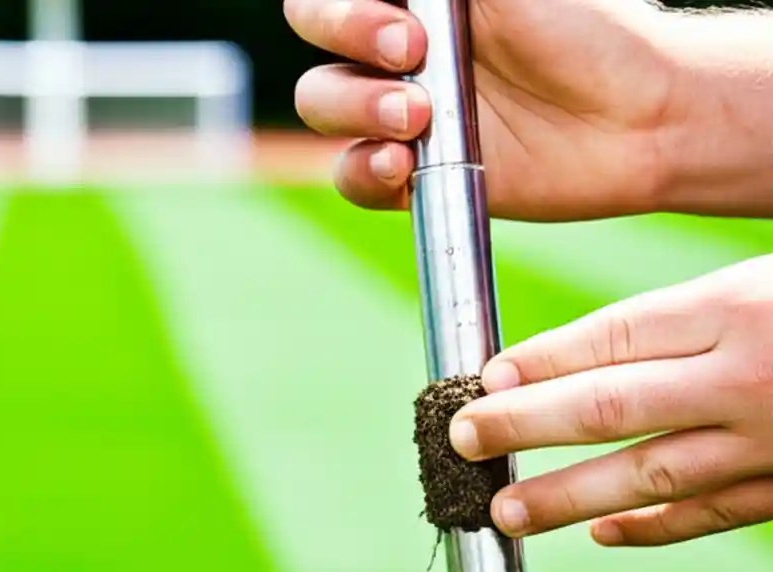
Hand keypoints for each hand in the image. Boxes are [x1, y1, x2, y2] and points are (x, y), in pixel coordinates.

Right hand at [284, 0, 678, 220]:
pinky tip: (402, 166)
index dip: (339, 6)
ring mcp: (395, 113)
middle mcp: (392, 50)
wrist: (635, 118)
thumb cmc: (584, 32)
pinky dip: (364, 170)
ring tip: (417, 118)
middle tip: (411, 52)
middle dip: (346, 39)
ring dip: (355, 107)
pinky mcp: (408, 176)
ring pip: (321, 105)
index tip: (404, 20)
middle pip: (314, 38)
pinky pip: (349, 175)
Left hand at [447, 255, 772, 546]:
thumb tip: (580, 355)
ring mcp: (772, 440)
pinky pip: (715, 512)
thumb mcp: (766, 275)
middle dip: (524, 424)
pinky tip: (601, 531)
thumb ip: (690, 312)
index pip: (613, 337)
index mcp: (735, 309)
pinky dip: (654, 526)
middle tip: (463, 438)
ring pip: (653, 474)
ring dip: (569, 496)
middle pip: (611, 406)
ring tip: (505, 511)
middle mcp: (748, 379)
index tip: (485, 378)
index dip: (540, 361)